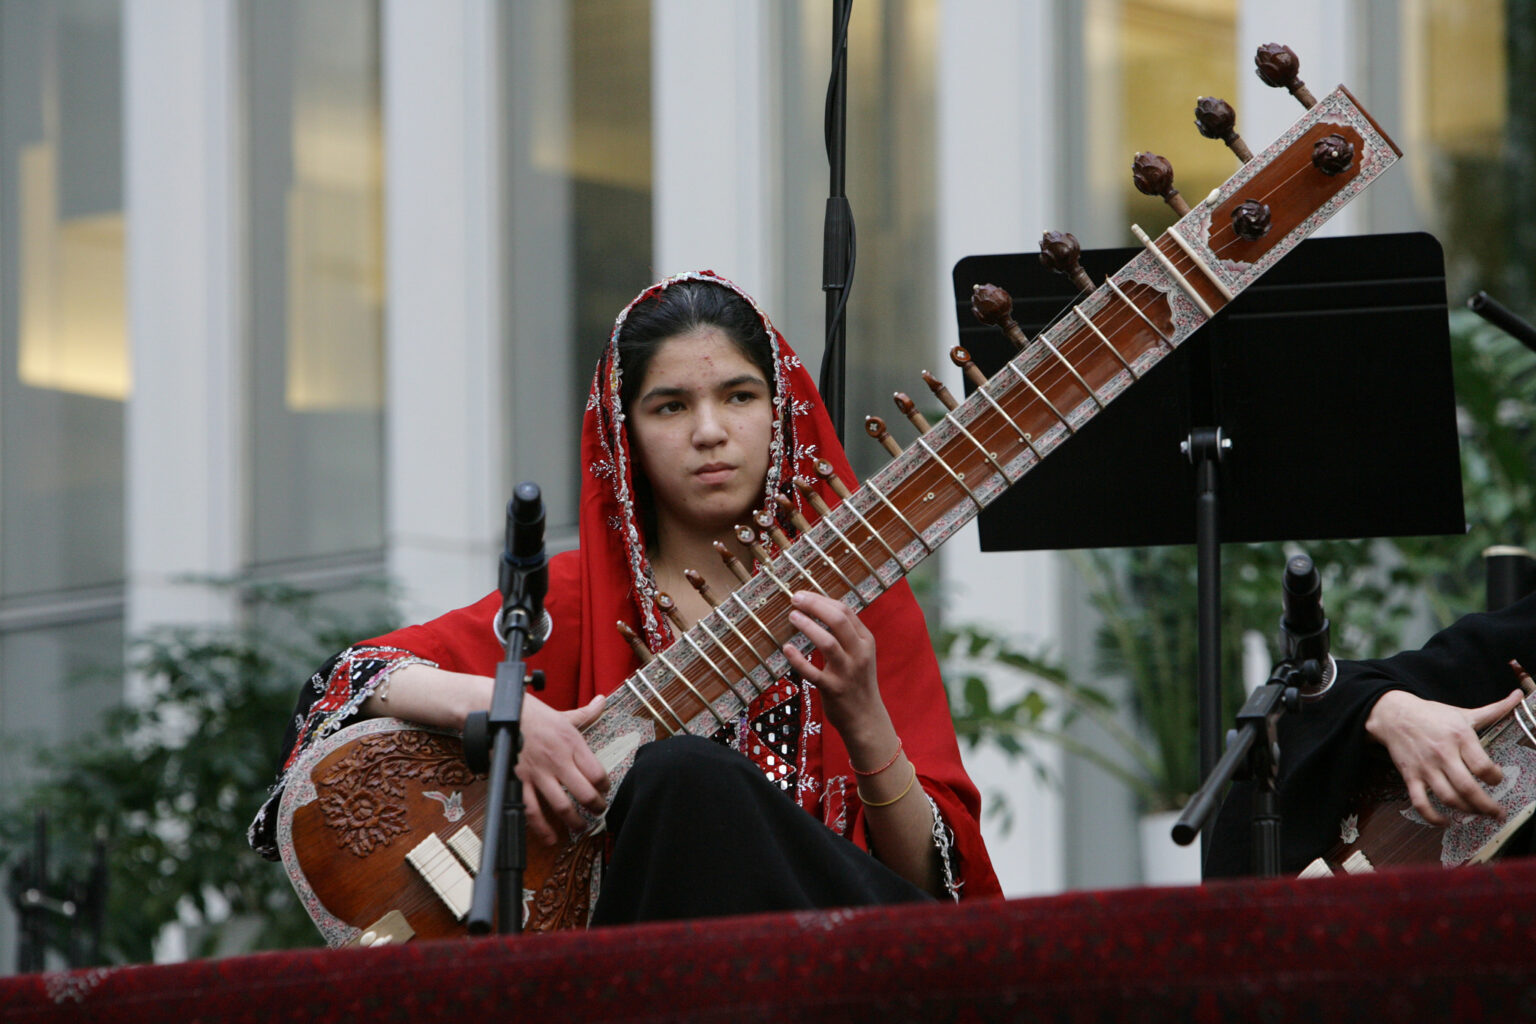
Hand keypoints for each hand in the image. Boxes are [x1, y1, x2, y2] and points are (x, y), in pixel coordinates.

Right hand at [514, 693, 609, 844]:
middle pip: (584, 792)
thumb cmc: (531, 713)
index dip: (605, 786)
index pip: (597, 772)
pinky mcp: (519, 782)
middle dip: (595, 807)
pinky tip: (551, 838)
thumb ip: (586, 713)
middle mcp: (557, 760)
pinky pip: (532, 810)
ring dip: (574, 822)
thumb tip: (602, 701)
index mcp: (571, 743)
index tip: (605, 789)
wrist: (497, 712)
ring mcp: (538, 774)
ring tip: (581, 828)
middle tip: (599, 812)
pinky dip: (542, 828)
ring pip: (561, 806)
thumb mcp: (562, 714)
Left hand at [782, 591, 887, 742]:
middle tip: (795, 599)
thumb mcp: (861, 654)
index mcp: (866, 641)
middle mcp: (859, 654)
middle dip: (815, 605)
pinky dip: (798, 660)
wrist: (867, 718)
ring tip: (792, 616)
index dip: (822, 600)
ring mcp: (847, 672)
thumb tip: (820, 608)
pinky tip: (787, 648)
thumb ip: (847, 634)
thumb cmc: (858, 681)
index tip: (803, 595)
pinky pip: (813, 673)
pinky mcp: (833, 690)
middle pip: (838, 620)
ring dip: (808, 627)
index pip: (845, 611)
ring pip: (828, 643)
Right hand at [1364, 688, 1524, 825]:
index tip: (1497, 779)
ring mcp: (1425, 767)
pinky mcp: (1410, 776)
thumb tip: (1519, 696)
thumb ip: (1494, 709)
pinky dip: (1434, 817)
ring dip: (1467, 811)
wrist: (1393, 715)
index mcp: (1460, 737)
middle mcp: (1443, 754)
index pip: (1484, 767)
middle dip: (1487, 806)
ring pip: (1448, 798)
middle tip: (1497, 813)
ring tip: (1477, 815)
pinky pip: (1421, 803)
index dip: (1496, 778)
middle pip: (1468, 788)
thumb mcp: (1463, 712)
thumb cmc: (1431, 715)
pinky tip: (1446, 821)